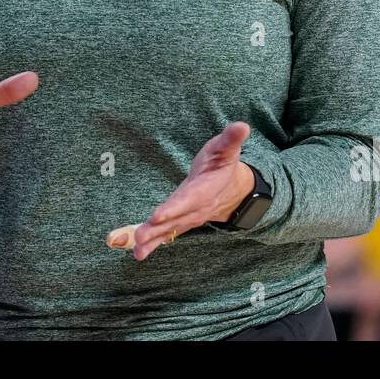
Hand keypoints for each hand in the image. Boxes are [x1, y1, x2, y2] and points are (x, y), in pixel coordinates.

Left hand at [108, 122, 255, 260]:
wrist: (235, 189)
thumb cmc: (224, 164)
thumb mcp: (227, 149)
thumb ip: (231, 138)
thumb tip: (242, 125)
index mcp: (205, 189)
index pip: (188, 199)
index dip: (173, 208)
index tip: (157, 216)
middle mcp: (196, 208)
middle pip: (175, 219)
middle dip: (157, 228)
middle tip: (139, 236)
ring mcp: (189, 217)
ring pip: (170, 230)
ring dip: (153, 240)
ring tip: (137, 250)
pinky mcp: (182, 222)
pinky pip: (167, 235)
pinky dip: (153, 244)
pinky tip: (138, 252)